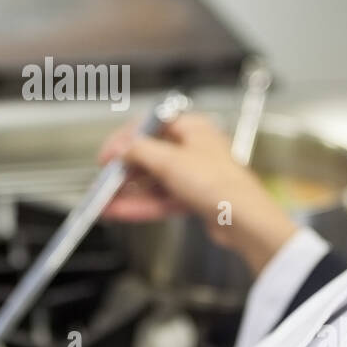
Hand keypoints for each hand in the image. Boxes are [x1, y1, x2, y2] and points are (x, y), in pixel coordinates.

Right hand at [98, 112, 298, 273]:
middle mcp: (193, 148)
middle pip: (149, 155)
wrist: (243, 219)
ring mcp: (193, 175)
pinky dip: (140, 205)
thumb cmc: (220, 183)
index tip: (107, 154)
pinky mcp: (193, 198)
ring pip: (153, 181)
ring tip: (105, 201)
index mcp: (192, 128)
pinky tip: (120, 211)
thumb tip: (121, 147)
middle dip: (123, 171)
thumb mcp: (170, 161)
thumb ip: (139, 150)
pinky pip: (160, 198)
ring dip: (128, 192)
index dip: (124, 139)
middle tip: (103, 181)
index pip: (150, 126)